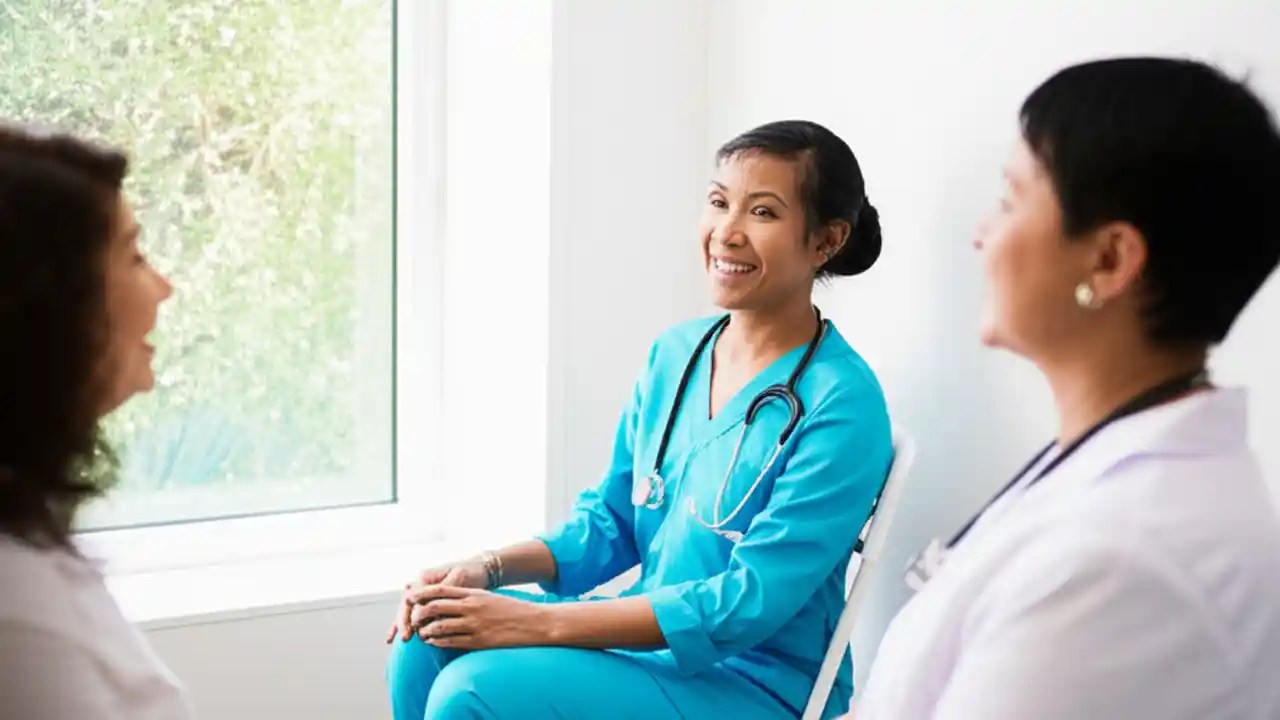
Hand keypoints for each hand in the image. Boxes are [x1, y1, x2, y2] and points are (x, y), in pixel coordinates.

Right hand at [385, 560, 488, 642]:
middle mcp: (419, 585)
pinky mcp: (425, 603)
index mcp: (425, 577)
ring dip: (403, 625)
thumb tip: (433, 605)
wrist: (477, 570)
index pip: (414, 596)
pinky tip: (392, 638)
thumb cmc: (469, 572)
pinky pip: (410, 615)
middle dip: (404, 621)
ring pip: (406, 611)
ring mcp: (421, 595)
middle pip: (407, 605)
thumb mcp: (460, 576)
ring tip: (404, 639)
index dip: (413, 611)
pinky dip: (401, 625)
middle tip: (406, 637)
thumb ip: (446, 589)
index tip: (415, 623)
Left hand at [408, 585, 553, 650]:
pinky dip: (438, 642)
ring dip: (426, 630)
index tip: (409, 597)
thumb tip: (447, 601)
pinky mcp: (479, 641)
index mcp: (474, 593)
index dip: (422, 593)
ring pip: (440, 626)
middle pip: (435, 607)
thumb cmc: (512, 610)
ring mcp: (475, 624)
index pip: (441, 590)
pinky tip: (434, 642)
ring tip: (421, 633)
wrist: (534, 622)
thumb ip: (469, 598)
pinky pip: (451, 642)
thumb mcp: (489, 597)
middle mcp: (472, 607)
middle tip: (412, 618)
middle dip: (419, 613)